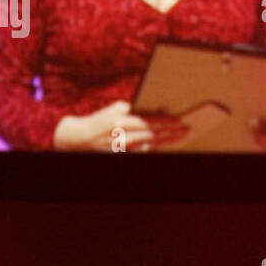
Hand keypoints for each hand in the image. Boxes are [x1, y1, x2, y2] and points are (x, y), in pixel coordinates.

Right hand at [53, 100, 187, 151]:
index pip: (148, 122)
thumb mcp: (114, 111)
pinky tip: (165, 143)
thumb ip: (132, 110)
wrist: (79, 139)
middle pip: (153, 134)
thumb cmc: (99, 121)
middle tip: (187, 129)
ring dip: (167, 140)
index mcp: (119, 121)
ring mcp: (123, 148)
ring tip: (180, 136)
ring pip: (151, 144)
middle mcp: (122, 136)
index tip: (180, 121)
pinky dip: (155, 146)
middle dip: (171, 132)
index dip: (166, 122)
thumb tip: (152, 109)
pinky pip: (143, 151)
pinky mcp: (123, 156)